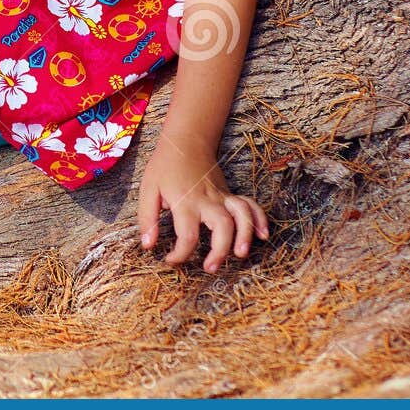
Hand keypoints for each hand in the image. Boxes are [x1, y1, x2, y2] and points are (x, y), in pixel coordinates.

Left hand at [137, 137, 268, 271]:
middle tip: (210, 267)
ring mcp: (222, 196)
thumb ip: (147, 218)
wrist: (185, 142)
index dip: (180, 254)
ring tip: (240, 255)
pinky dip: (259, 219)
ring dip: (245, 235)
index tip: (171, 260)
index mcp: (184, 202)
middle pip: (222, 226)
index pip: (187, 235)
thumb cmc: (164, 167)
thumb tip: (148, 245)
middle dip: (220, 250)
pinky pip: (250, 205)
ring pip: (242, 215)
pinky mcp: (229, 194)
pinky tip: (263, 235)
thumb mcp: (147, 190)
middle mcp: (207, 200)